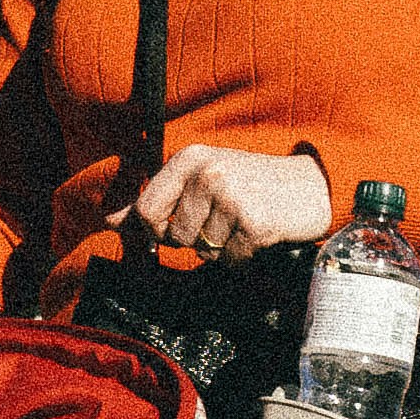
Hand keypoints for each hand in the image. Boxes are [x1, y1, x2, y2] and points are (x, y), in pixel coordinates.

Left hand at [135, 142, 331, 263]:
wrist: (312, 184)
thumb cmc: (251, 184)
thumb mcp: (201, 180)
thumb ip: (154, 201)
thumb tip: (106, 220)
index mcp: (189, 158)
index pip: (146, 211)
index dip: (159, 230)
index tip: (182, 226)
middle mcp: (208, 173)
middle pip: (176, 237)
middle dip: (198, 239)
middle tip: (226, 219)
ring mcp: (232, 197)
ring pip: (204, 251)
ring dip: (224, 248)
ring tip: (245, 224)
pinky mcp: (254, 224)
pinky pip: (231, 260)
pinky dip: (244, 257)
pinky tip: (260, 235)